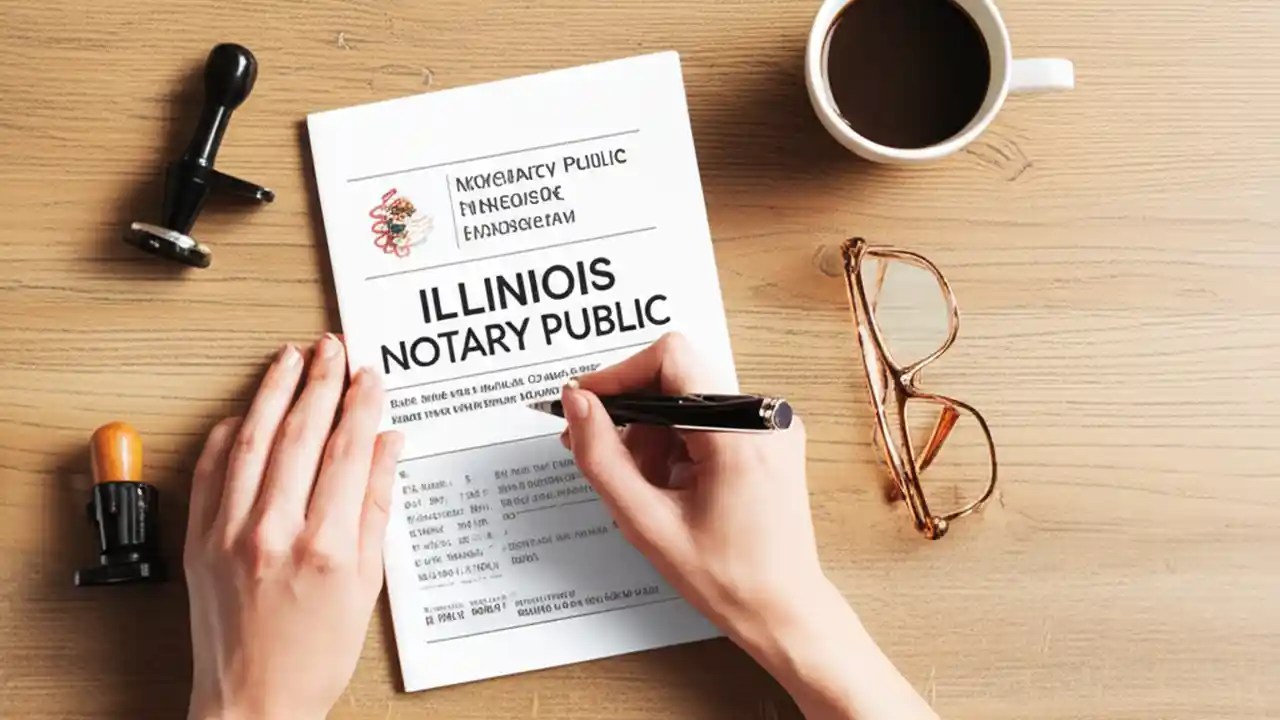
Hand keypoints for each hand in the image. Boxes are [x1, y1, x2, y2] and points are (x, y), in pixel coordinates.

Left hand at [184, 335, 403, 719]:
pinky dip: (229, 433)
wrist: (254, 702)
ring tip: (290, 358)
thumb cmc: (316, 654)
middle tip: (333, 348)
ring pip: (252, 440)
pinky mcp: (199, 540)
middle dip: (321, 382)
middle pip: (301, 434)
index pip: (348, 451)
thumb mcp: (368, 583)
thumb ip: (377, 507)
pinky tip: (245, 411)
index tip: (371, 376)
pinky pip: (211, 470)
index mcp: (327, 546)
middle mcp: (275, 532)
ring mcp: (230, 533)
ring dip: (273, 391)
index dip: (361, 404)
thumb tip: (387, 447)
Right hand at [562, 333, 936, 719]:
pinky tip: (671, 484)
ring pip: (691, 398)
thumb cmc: (728, 580)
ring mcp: (773, 427)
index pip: (671, 359)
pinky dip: (680, 441)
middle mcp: (765, 419)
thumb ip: (603, 458)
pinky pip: (712, 417)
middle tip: (602, 453)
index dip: (619, 374)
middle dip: (633, 412)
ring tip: (644, 485)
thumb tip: (578, 404)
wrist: (783, 610)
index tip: (586, 404)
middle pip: (678, 376)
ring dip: (654, 431)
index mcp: (740, 436)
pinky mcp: (771, 438)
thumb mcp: (647, 524)